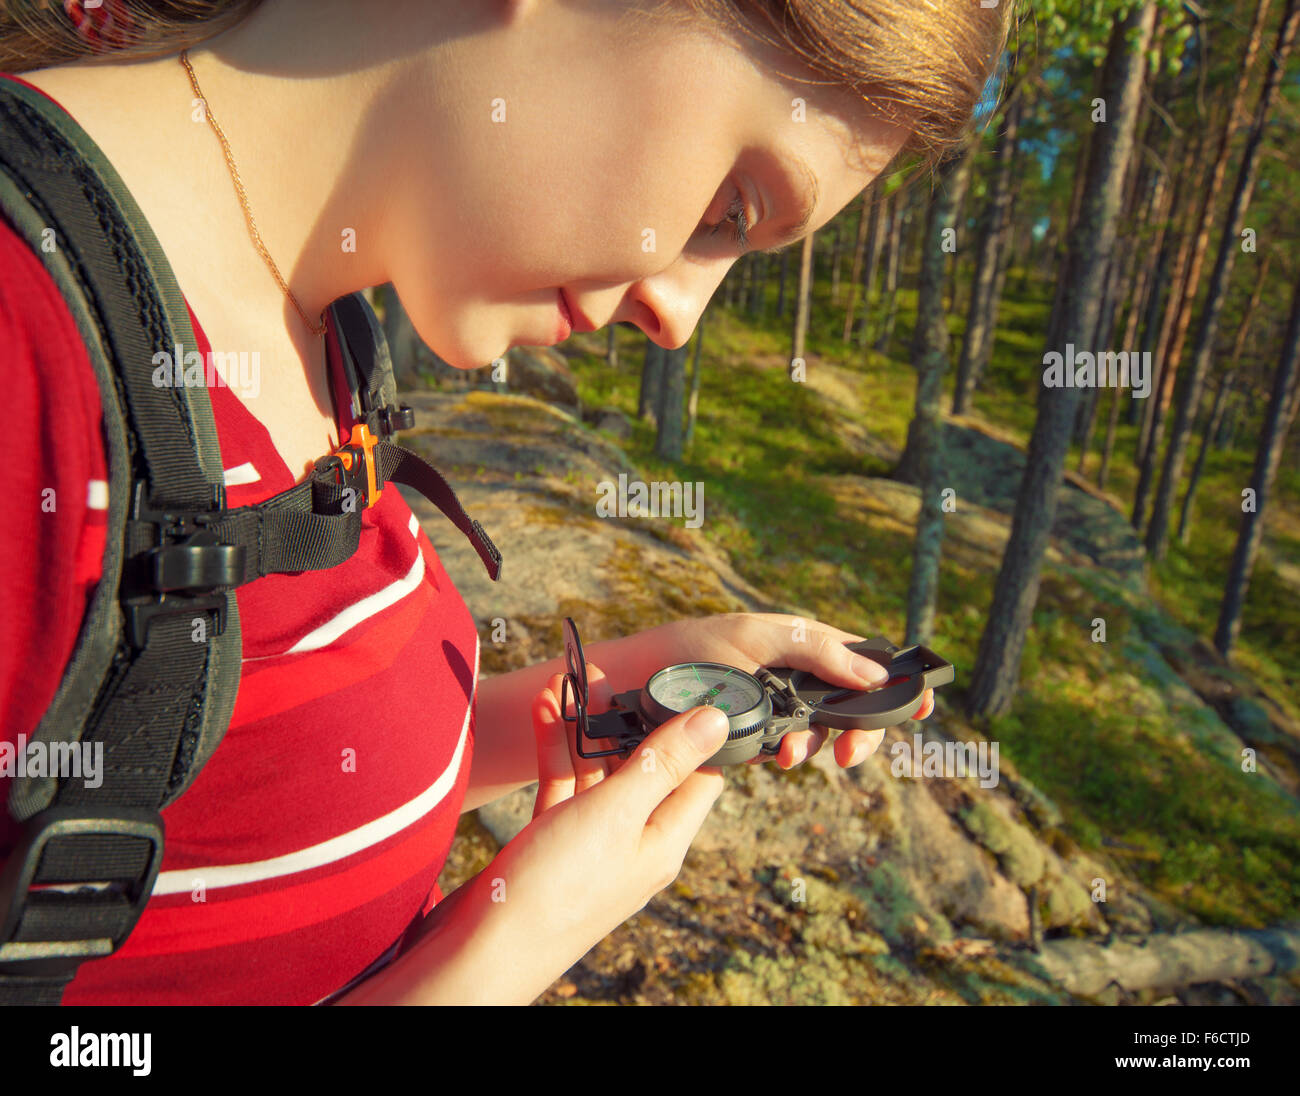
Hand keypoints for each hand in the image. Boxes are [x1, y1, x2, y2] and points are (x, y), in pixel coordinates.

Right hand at [484, 666, 730, 967]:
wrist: (479, 950)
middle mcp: (633, 843)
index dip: (693, 731)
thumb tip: (717, 721)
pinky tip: (543, 711)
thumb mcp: (615, 813)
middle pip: (644, 768)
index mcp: (663, 841)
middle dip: (627, 719)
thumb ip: (663, 763)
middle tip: (610, 676)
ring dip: (585, 728)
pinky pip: (562, 787)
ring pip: (597, 774)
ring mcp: (590, 844)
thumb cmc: (553, 889)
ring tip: (572, 680)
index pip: (700, 776)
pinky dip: (554, 750)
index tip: (677, 687)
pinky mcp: (552, 844)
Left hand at [634, 613, 934, 770]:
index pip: (867, 661)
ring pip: (826, 733)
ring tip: (794, 754)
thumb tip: (873, 676)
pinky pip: (794, 747)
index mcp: (807, 643)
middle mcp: (801, 676)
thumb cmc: (696, 647)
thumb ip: (817, 653)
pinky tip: (780, 756)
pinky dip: (794, 753)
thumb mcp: (758, 639)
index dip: (900, 682)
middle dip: (861, 732)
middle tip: (850, 755)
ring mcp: (782, 707)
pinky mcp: (761, 734)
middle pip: (856, 707)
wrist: (637, 682)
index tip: (925, 705)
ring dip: (820, 746)